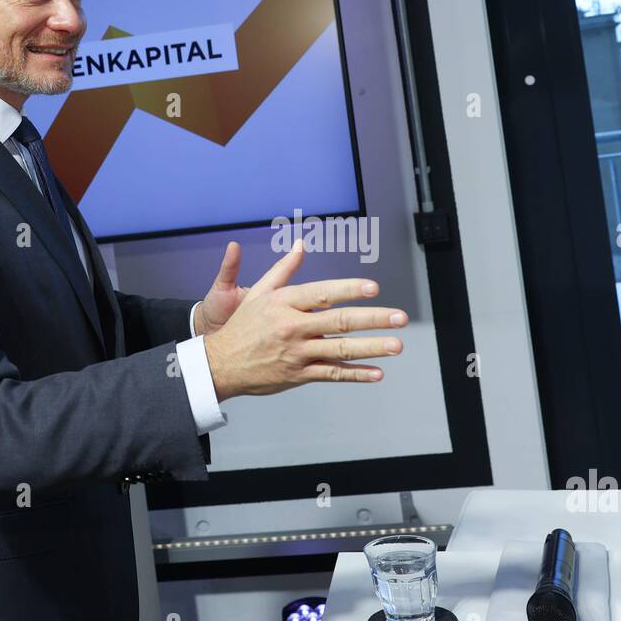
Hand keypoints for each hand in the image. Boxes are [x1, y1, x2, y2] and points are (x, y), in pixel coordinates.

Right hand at [203, 239, 408, 401]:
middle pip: (339, 321)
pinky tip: (377, 373)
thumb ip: (284, 269)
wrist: (221, 365)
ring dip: (371, 348)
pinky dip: (356, 375)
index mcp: (285, 303)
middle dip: (373, 319)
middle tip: (400, 317)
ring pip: (340, 350)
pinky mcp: (299, 375)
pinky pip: (332, 374)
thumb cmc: (242, 326)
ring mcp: (297, 353)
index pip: (323, 293)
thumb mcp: (259, 293)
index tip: (373, 288)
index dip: (349, 289)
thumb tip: (301, 245)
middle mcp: (293, 327)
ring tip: (396, 345)